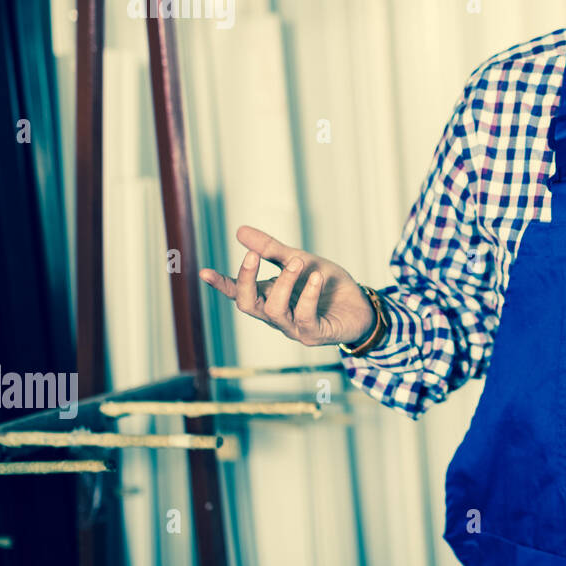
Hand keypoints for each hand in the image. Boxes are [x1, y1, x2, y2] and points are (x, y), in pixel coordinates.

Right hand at [198, 225, 374, 346]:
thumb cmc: (329, 287)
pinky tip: (316, 277)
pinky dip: (308, 295)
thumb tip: (239, 230)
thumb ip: (272, 250)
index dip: (222, 284)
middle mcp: (276, 315)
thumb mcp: (301, 261)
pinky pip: (304, 317)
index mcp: (269, 297)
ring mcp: (294, 328)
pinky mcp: (314, 334)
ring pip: (273, 310)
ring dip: (283, 283)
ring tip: (298, 262)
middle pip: (247, 304)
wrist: (362, 307)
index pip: (239, 293)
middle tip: (252, 255)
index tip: (203, 272)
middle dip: (246, 280)